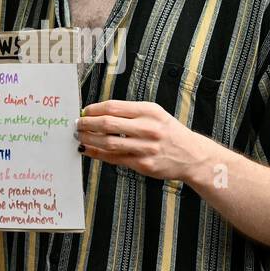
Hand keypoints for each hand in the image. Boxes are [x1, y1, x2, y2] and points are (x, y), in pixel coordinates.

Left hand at [76, 100, 207, 183]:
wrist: (192, 155)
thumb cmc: (169, 133)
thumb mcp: (155, 114)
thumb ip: (130, 113)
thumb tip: (100, 113)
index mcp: (149, 111)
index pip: (114, 106)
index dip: (94, 109)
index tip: (84, 111)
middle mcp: (148, 128)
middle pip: (108, 123)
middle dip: (87, 124)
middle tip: (77, 124)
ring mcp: (145, 148)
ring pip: (108, 142)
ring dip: (89, 139)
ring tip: (80, 137)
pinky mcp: (143, 164)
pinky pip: (114, 158)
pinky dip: (98, 154)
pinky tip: (89, 150)